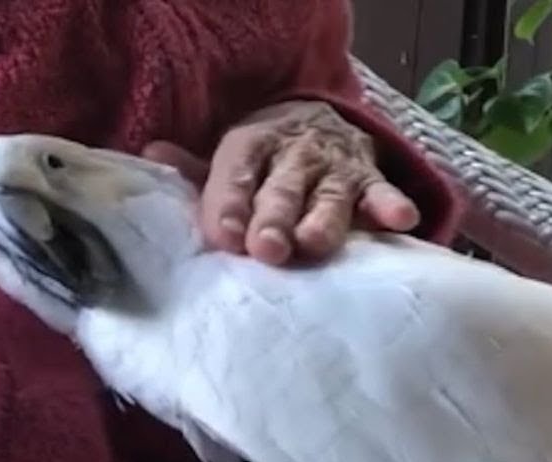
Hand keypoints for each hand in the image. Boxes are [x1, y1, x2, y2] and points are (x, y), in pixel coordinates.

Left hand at [142, 101, 418, 264]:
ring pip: (328, 196)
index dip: (230, 203)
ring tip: (314, 244)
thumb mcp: (231, 159)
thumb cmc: (264, 159)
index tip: (224, 237)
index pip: (236, 172)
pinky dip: (390, 205)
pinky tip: (400, 220)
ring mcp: (333, 168)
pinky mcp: (369, 181)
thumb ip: (196, 169)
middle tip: (266, 250)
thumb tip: (152, 154)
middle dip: (273, 218)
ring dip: (322, 219)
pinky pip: (381, 193)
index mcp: (251, 144)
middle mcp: (293, 154)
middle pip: (281, 189)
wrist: (322, 121)